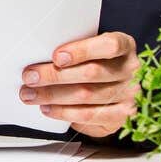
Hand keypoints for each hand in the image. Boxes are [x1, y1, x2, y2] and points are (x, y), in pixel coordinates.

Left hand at [19, 30, 141, 137]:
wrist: (112, 86)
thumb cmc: (93, 60)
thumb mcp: (88, 46)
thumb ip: (71, 48)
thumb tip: (35, 53)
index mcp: (124, 46)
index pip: (109, 45)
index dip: (82, 51)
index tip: (56, 56)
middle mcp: (130, 70)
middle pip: (92, 73)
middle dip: (54, 75)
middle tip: (29, 77)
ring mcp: (128, 95)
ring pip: (87, 96)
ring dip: (53, 96)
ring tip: (30, 95)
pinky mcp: (121, 116)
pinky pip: (90, 116)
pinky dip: (64, 112)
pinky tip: (47, 108)